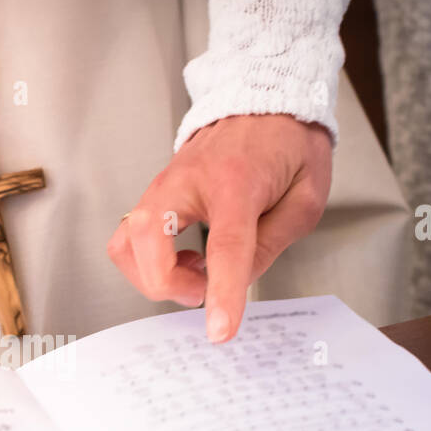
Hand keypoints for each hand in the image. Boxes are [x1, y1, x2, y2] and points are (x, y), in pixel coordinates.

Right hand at [106, 114, 331, 341]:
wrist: (266, 99)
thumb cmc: (289, 144)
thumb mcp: (304, 197)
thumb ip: (270, 244)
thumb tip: (234, 284)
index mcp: (236, 180)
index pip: (224, 245)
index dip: (222, 292)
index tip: (219, 330)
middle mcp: (189, 180)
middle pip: (146, 239)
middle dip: (166, 282)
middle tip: (202, 291)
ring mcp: (164, 184)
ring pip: (125, 241)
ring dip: (151, 275)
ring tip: (192, 275)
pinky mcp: (155, 194)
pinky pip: (130, 236)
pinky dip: (148, 261)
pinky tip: (182, 260)